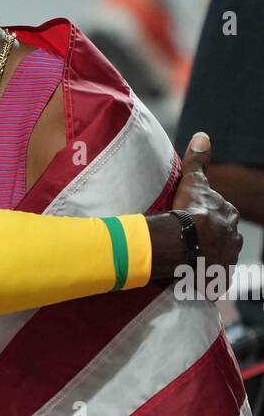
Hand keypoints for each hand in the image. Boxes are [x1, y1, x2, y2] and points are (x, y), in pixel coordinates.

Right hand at [171, 132, 241, 271]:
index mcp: (229, 216)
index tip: (193, 221)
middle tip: (190, 242)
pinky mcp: (218, 279)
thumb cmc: (187, 212)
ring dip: (208, 260)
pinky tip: (192, 277)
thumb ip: (197, 160)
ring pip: (219, 259)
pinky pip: (212, 280)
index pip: (221, 215)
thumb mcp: (192, 181)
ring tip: (188, 261)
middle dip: (211, 240)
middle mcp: (233, 238)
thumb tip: (202, 135)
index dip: (207, 218)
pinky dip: (205, 279)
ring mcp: (227, 260)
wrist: (181, 243)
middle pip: (223, 238)